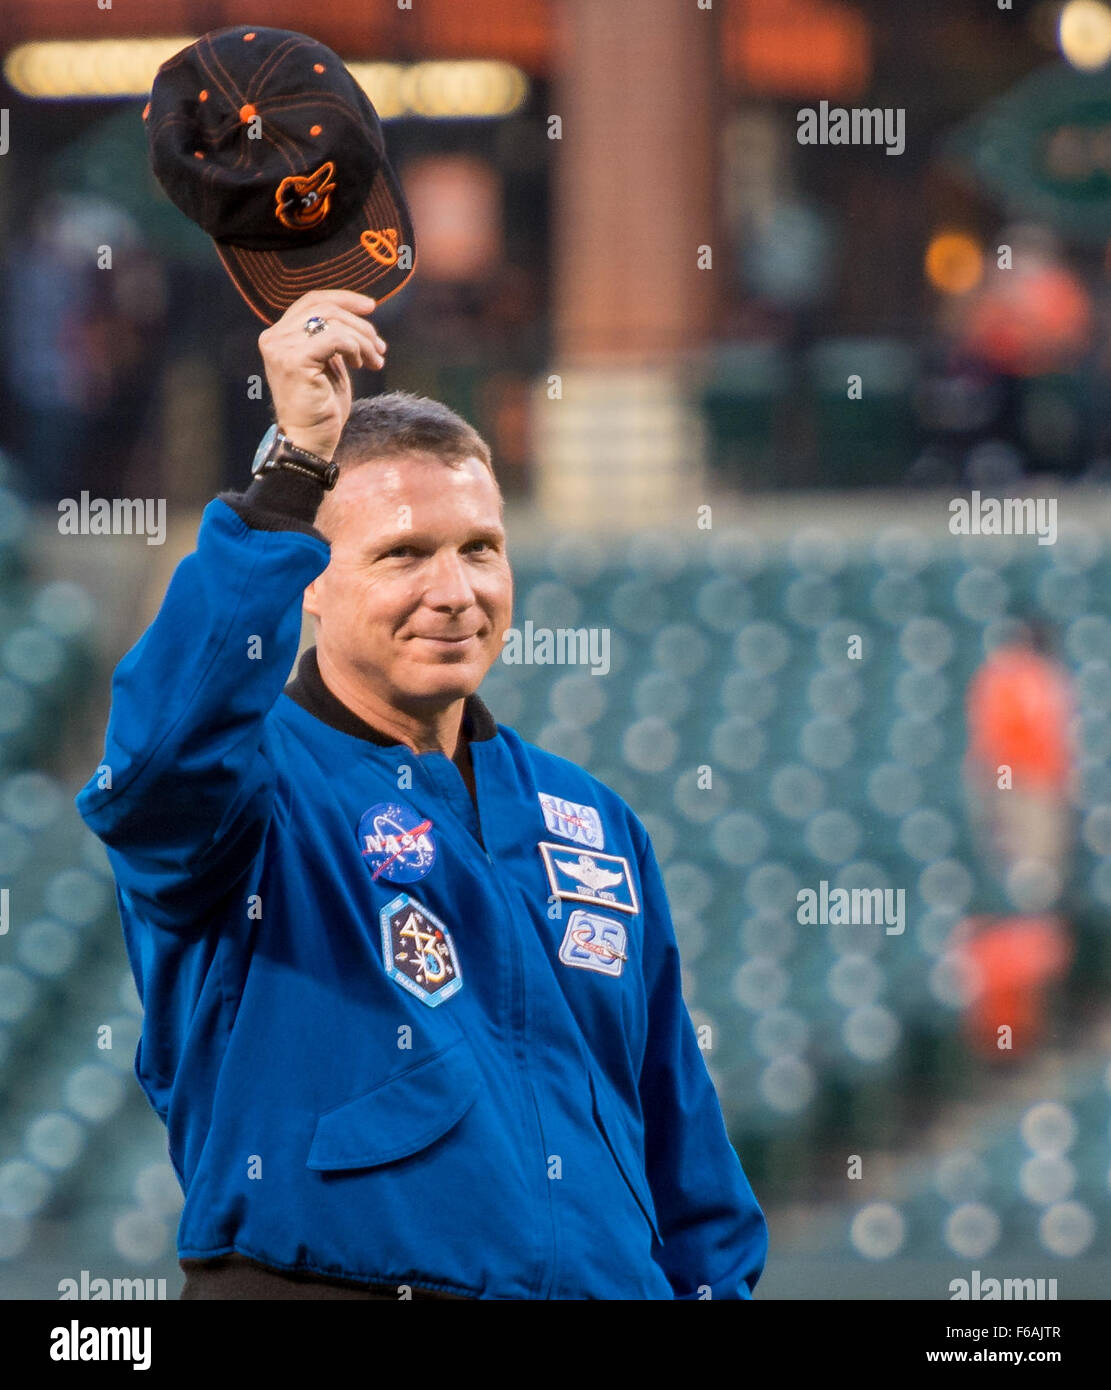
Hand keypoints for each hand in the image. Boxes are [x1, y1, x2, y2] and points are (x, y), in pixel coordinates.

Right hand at [258, 291, 386, 460]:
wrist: (310, 441)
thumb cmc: (322, 408)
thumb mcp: (329, 364)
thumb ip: (333, 338)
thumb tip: (359, 316)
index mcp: (280, 335)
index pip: (312, 301)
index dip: (344, 298)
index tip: (371, 307)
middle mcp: (274, 337)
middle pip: (325, 308)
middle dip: (360, 324)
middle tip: (379, 347)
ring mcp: (281, 347)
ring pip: (333, 321)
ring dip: (362, 339)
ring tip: (375, 360)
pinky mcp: (294, 360)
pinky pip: (335, 338)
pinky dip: (355, 347)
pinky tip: (362, 365)